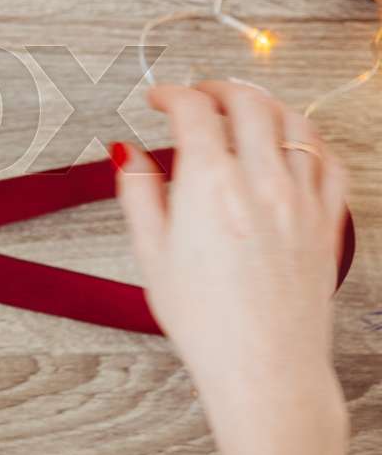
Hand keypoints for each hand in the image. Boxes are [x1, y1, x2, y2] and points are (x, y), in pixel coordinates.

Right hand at [114, 81, 349, 450]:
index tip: (158, 98)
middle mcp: (261, 182)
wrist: (264, 366)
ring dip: (264, 105)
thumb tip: (127, 153)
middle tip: (197, 96)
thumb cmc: (206, 322)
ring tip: (244, 109)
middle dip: (217, 88)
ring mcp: (301, 199)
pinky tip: (291, 144)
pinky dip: (306, 139)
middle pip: (247, 102)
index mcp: (210, 186)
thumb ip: (138, 193)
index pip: (193, 110)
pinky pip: (327, 160)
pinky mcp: (326, 221)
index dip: (170, 93)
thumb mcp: (151, 255)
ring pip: (293, 122)